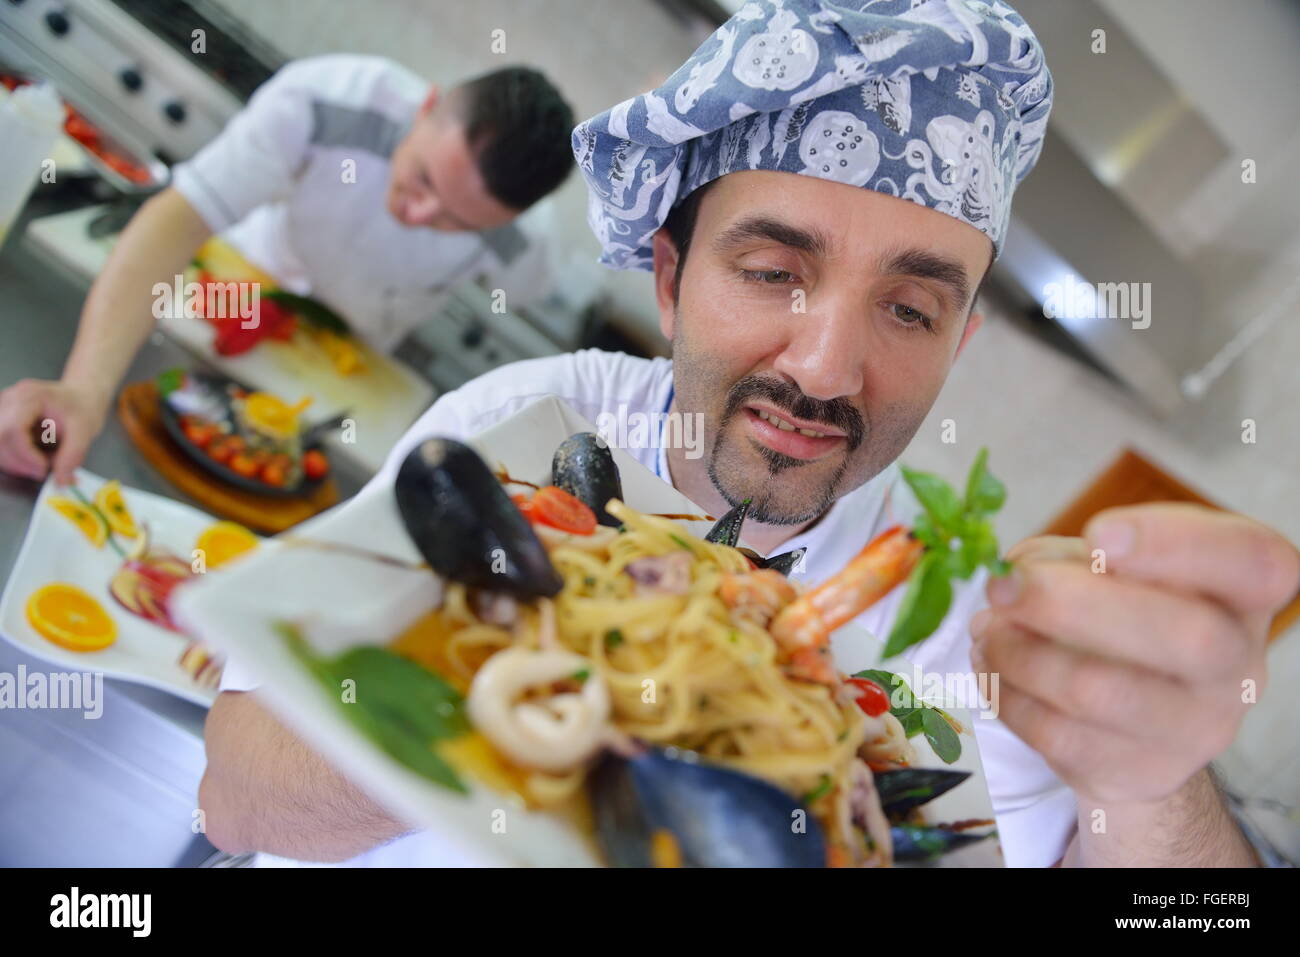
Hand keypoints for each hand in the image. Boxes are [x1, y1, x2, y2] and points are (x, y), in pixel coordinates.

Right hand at [0, 378, 108, 483]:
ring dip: (16, 461)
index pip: (14, 429)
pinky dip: (14, 457)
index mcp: (31, 397)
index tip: (44, 469)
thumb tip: (62, 482)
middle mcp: (11, 399)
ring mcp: (3, 408)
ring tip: (41, 461)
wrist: (80, 397)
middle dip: (18, 462)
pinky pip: (1, 444)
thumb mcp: (84, 432)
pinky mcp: (2, 418)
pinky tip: (33, 457)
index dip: (25, 455)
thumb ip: (72, 457)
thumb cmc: (82, 409)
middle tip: (41, 472)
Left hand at [970, 504, 1298, 806]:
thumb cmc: (1125, 614)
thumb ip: (1073, 557)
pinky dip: (1007, 695)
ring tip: (986, 629)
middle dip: (1069, 603)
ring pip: (1097, 690)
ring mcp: (1194, 731)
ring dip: (1018, 652)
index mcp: (1245, 592)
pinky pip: (1056, 735)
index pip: (1250, 562)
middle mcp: (1237, 665)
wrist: (1136, 722)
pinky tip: (993, 667)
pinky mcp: (1138, 774)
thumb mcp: (1116, 569)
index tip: (1098, 532)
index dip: (1175, 544)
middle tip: (1002, 585)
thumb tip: (1014, 577)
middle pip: (1183, 636)